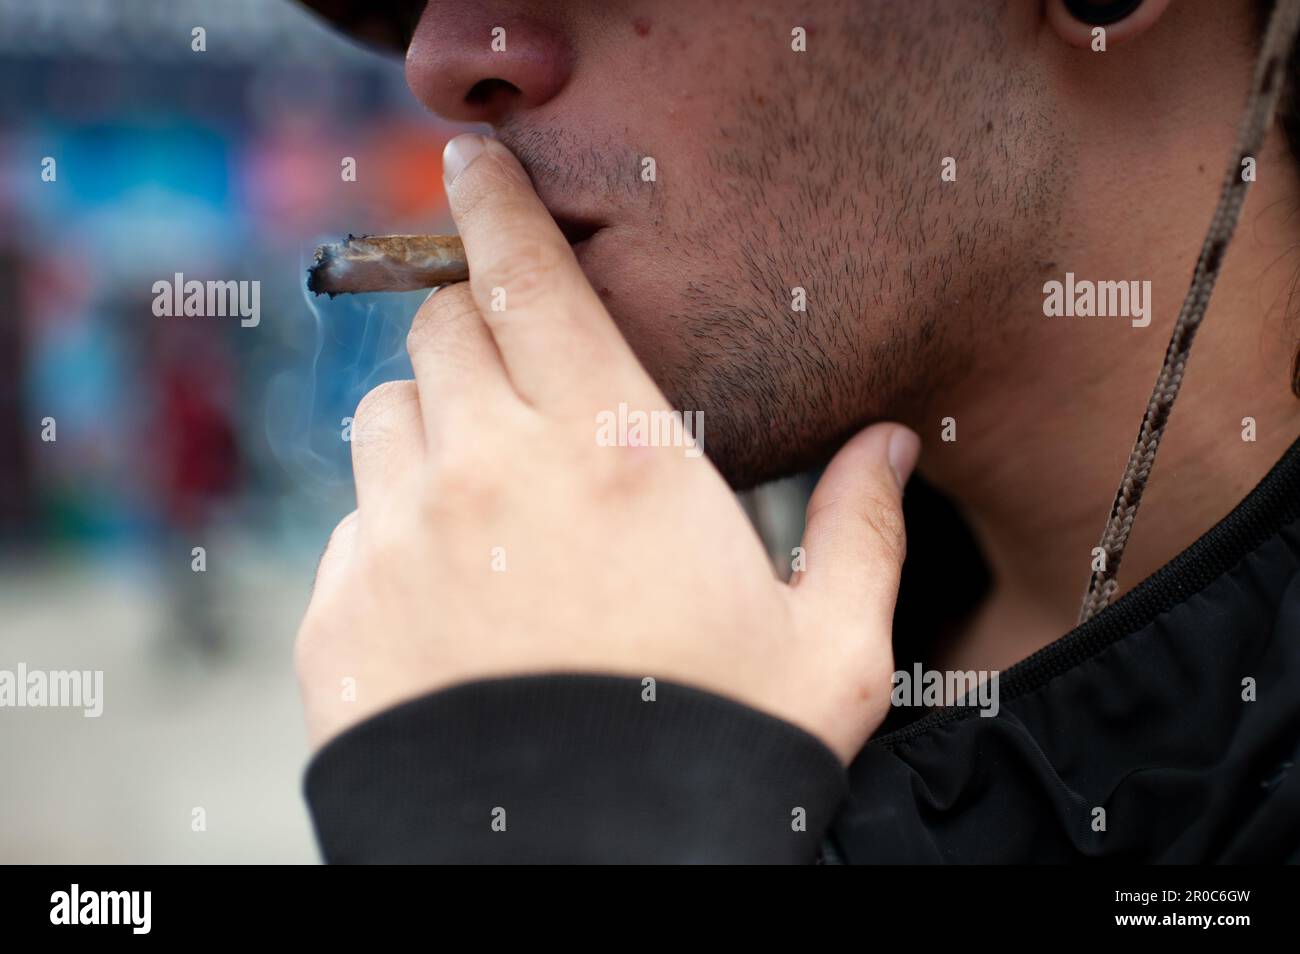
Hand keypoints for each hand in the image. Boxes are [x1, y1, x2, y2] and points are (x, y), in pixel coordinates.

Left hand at [294, 134, 920, 764]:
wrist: (589, 882)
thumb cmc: (718, 759)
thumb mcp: (829, 649)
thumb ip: (863, 526)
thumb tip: (890, 442)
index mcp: (610, 453)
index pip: (528, 277)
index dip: (493, 205)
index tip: (469, 167)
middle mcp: (486, 473)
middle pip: (441, 333)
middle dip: (474, 334)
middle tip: (522, 389)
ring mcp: (396, 544)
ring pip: (385, 422)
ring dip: (431, 434)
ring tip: (491, 508)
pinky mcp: (337, 619)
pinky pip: (349, 531)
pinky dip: (391, 537)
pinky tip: (450, 606)